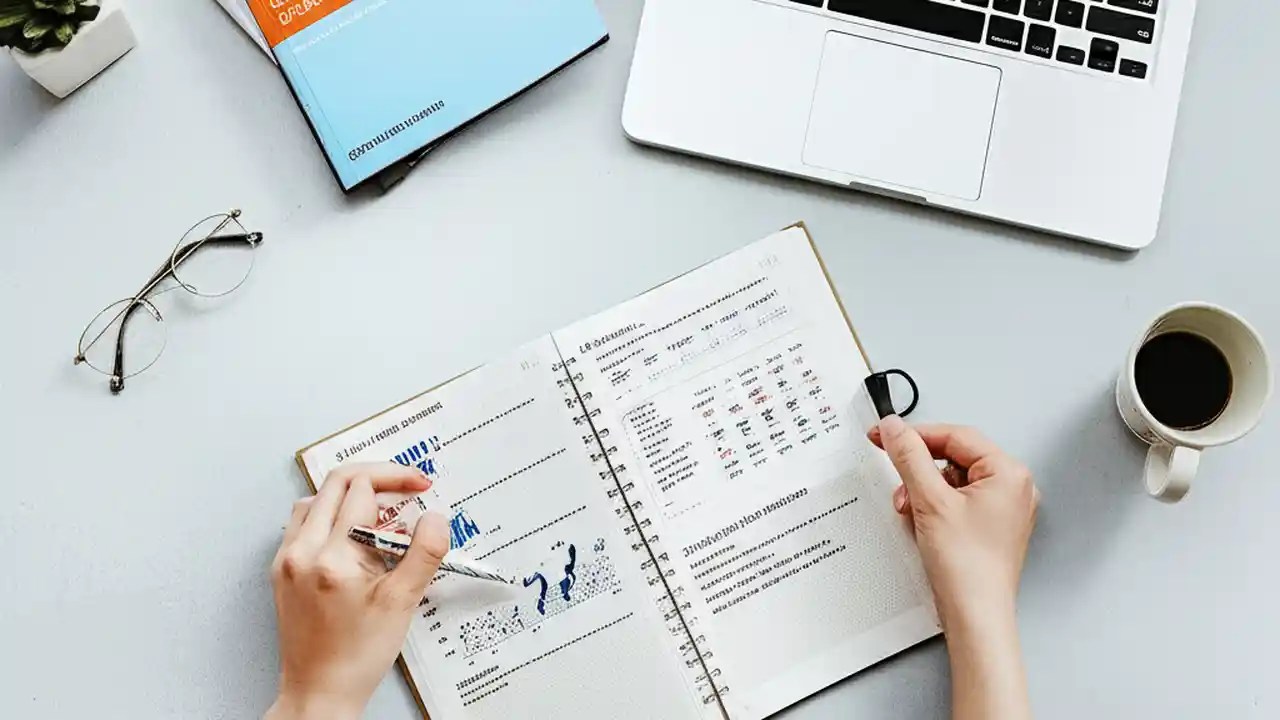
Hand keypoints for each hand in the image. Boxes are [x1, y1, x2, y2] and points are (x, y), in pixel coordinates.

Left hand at [265, 463, 449, 719]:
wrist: (320, 691)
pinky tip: (351, 532)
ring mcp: (287, 559)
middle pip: (336, 483)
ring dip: (349, 495)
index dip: (397, 480)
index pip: (362, 489)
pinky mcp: (282, 569)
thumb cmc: (357, 656)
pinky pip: (303, 522)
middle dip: (376, 477)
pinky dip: (329, 515)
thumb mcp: (402, 603)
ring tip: (379, 511)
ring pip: (316, 499)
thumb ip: (423, 553)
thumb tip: (435, 517)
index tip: (421, 486)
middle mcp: (302, 552)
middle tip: (406, 486)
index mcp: (333, 558)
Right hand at [870, 416, 1037, 719]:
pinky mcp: (989, 526)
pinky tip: (923, 523)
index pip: (955, 436)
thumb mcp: (929, 501)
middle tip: (898, 483)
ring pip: (951, 480)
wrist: (975, 616)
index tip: (884, 435)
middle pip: (953, 457)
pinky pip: (956, 501)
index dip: (915, 434)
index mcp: (1009, 473)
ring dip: (923, 490)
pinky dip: (934, 507)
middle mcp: (1012, 487)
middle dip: (919, 471)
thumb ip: (909, 456)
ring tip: (913, 512)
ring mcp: (1002, 508)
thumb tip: (894, 428)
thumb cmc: (967, 567)